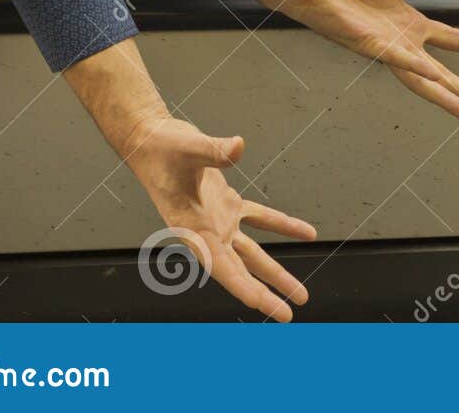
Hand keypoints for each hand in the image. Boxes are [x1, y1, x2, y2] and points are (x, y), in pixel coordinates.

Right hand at [124, 117, 316, 321]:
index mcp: (193, 229)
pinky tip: (307, 233)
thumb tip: (238, 146)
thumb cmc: (161, 149)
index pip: (221, 265)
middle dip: (264, 293)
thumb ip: (214, 150)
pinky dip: (284, 226)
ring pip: (253, 254)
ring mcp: (219, 219)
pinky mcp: (228, 203)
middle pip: (240, 270)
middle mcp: (207, 232)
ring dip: (276, 273)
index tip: (260, 304)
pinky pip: (261, 219)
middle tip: (288, 316)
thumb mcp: (187, 148)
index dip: (241, 286)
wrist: (151, 141)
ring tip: (299, 294)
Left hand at [285, 0, 458, 120]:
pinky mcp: (369, 46)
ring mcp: (386, 48)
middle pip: (440, 73)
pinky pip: (397, 60)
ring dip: (445, 96)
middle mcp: (401, 42)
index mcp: (408, 24)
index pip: (449, 39)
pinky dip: (416, 68)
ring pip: (421, 80)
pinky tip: (434, 74)